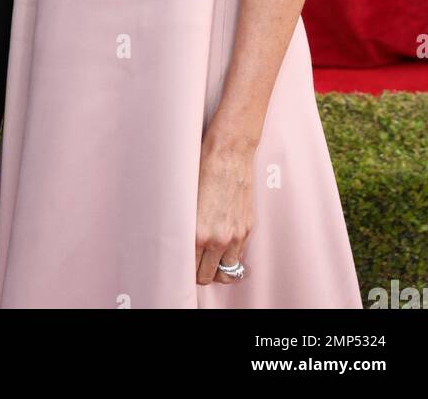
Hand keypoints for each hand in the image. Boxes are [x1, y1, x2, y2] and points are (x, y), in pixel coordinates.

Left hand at [194, 138, 253, 284]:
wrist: (229, 152)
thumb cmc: (202, 169)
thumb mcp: (186, 201)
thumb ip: (185, 227)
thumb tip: (181, 243)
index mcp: (199, 233)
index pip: (190, 269)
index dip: (184, 270)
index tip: (179, 265)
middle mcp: (219, 239)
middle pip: (207, 275)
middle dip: (198, 272)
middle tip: (192, 263)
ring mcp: (236, 235)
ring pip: (227, 271)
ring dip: (217, 268)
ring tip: (207, 259)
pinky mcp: (248, 227)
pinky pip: (238, 256)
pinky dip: (230, 257)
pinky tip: (221, 247)